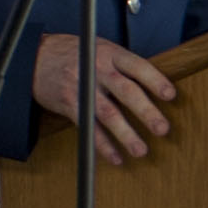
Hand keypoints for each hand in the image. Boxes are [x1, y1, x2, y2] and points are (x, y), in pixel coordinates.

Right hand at [35, 33, 176, 165]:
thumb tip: (157, 87)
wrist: (36, 57)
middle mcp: (97, 70)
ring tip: (141, 151)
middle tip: (163, 129)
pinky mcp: (70, 104)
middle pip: (125, 91)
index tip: (171, 95)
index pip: (137, 66)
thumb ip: (124, 66)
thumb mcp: (102, 50)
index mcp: (110, 54)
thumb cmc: (78, 54)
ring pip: (107, 113)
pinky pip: (88, 127)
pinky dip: (102, 145)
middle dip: (146, 112)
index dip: (155, 80)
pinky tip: (116, 158)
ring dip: (125, 134)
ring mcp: (83, 88)